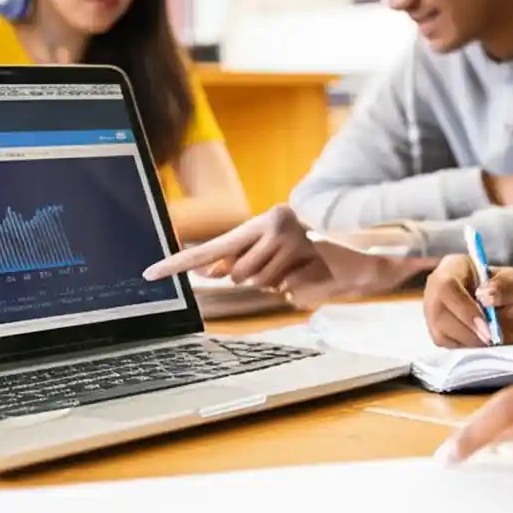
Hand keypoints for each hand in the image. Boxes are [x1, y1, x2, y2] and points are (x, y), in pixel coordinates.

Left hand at [142, 205, 421, 308]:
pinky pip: (285, 289)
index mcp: (257, 224)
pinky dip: (296, 289)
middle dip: (255, 278)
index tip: (150, 274)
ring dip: (277, 283)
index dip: (178, 263)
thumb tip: (210, 271)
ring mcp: (290, 238)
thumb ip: (239, 261)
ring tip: (298, 269)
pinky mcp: (307, 256)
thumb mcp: (270, 259)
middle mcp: (270, 223)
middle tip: (281, 267)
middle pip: (237, 274)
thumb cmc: (307, 258)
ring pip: (260, 282)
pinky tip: (311, 274)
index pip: (210, 247)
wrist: (361, 251)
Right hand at [423, 256, 512, 346]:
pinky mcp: (437, 328)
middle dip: (467, 330)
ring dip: (468, 339)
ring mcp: (433, 308)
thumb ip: (506, 287)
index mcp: (455, 266)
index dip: (464, 308)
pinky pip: (444, 342)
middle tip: (492, 338)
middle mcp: (437, 286)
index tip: (488, 325)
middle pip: (438, 312)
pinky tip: (480, 337)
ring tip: (490, 336)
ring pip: (440, 331)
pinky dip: (464, 345)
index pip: (446, 285)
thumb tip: (484, 295)